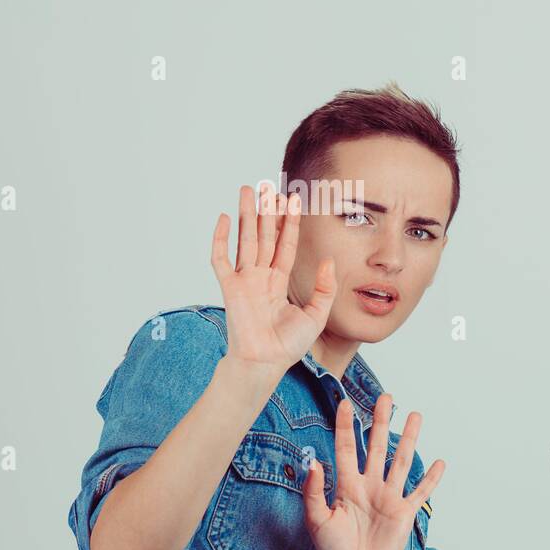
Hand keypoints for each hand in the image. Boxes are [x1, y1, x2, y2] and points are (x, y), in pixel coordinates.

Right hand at [210, 183, 336, 377]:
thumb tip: (328, 261)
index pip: (284, 245)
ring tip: (248, 190)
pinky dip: (221, 239)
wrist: (265, 364)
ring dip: (247, 215)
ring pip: (245, 240)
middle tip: (268, 185)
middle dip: (267, 211)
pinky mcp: (229, 288)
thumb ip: (324, 288)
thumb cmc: (288, 346)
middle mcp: (260, 277)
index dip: (289, 222)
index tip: (293, 199)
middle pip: (264, 236)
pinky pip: (222, 259)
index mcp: (278, 282)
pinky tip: (224, 218)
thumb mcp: (317, 315)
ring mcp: (244, 281)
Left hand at [302, 392, 444, 549]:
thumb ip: (314, 492)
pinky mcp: (404, 513)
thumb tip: (313, 463)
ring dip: (408, 438)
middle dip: (381, 421)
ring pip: (401, 461)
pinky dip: (431, 479)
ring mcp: (389, 498)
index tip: (345, 403)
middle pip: (377, 446)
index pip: (347, 448)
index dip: (346, 426)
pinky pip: (420, 493)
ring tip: (414, 416)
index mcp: (347, 485)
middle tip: (386, 397)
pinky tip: (439, 462)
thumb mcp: (316, 520)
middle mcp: (370, 485)